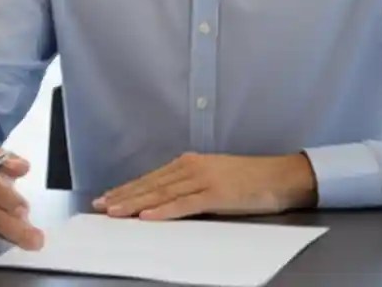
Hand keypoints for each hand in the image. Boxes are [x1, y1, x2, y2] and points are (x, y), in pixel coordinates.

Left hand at [93, 152, 317, 220]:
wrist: (281, 177)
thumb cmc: (251, 180)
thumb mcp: (214, 179)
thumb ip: (190, 186)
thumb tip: (165, 200)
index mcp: (190, 163)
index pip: (151, 178)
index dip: (128, 189)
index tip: (107, 198)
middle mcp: (192, 167)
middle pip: (150, 185)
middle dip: (123, 196)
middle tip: (100, 206)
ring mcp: (203, 180)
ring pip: (161, 193)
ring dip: (135, 203)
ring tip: (114, 211)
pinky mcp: (215, 194)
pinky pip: (183, 204)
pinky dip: (163, 211)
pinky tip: (147, 216)